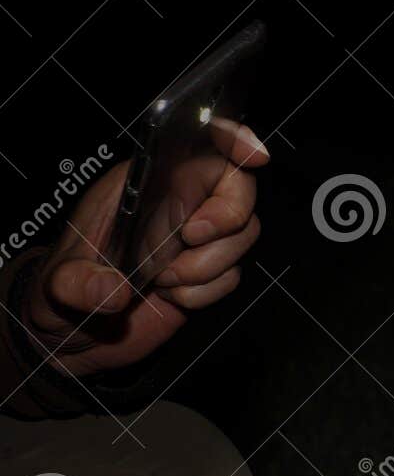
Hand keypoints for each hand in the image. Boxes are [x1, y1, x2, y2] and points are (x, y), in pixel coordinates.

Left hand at [20, 119, 267, 376]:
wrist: (71, 334)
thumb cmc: (59, 294)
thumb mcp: (57, 285)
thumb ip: (80, 285)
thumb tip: (114, 291)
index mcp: (143, 183)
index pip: (199, 144)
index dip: (234, 141)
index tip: (254, 157)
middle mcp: (176, 204)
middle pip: (237, 188)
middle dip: (228, 216)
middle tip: (191, 240)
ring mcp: (194, 241)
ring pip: (242, 234)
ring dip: (210, 265)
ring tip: (165, 281)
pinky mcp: (206, 274)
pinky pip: (232, 275)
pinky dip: (207, 291)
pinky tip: (172, 297)